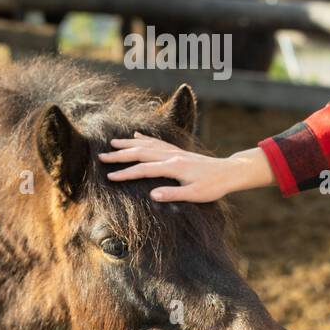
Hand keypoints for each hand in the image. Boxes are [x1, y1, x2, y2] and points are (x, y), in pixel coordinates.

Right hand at [97, 132, 271, 202]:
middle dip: (120, 155)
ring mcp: (174, 151)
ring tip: (112, 143)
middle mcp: (171, 156)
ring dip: (128, 143)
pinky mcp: (177, 151)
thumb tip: (152, 194)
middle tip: (101, 156)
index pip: (144, 170)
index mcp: (173, 167)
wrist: (229, 172)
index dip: (126, 173)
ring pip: (147, 144)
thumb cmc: (213, 187)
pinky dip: (144, 138)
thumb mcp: (195, 195)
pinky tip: (136, 135)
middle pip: (140, 153)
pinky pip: (157, 142)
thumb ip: (173, 194)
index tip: (109, 177)